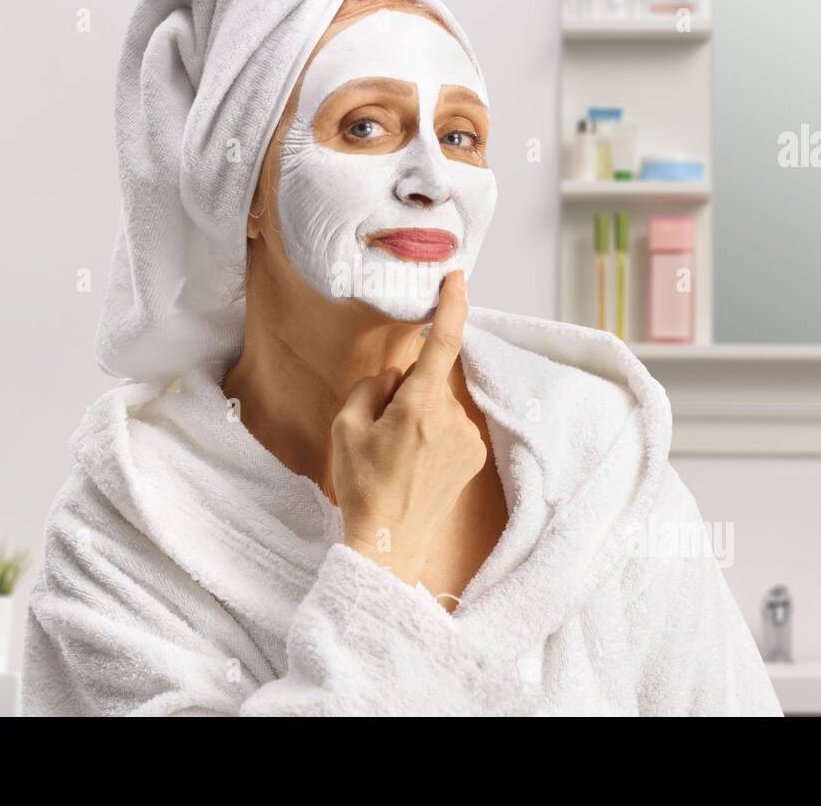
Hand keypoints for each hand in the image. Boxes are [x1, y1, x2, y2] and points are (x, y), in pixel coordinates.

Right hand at [330, 270, 487, 585]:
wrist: (390, 542)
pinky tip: (415, 463)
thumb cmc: (363, 486)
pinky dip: (432, 433)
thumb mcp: (345, 427)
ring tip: (398, 455)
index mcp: (419, 408)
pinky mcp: (475, 455)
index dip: (452, 306)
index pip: (443, 342)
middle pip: (429, 381)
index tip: (457, 278)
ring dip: (419, 415)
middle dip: (406, 393)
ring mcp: (468, 438)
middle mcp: (452, 419)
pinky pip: (450, 425)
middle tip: (381, 432)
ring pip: (439, 404)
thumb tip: (396, 377)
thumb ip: (371, 387)